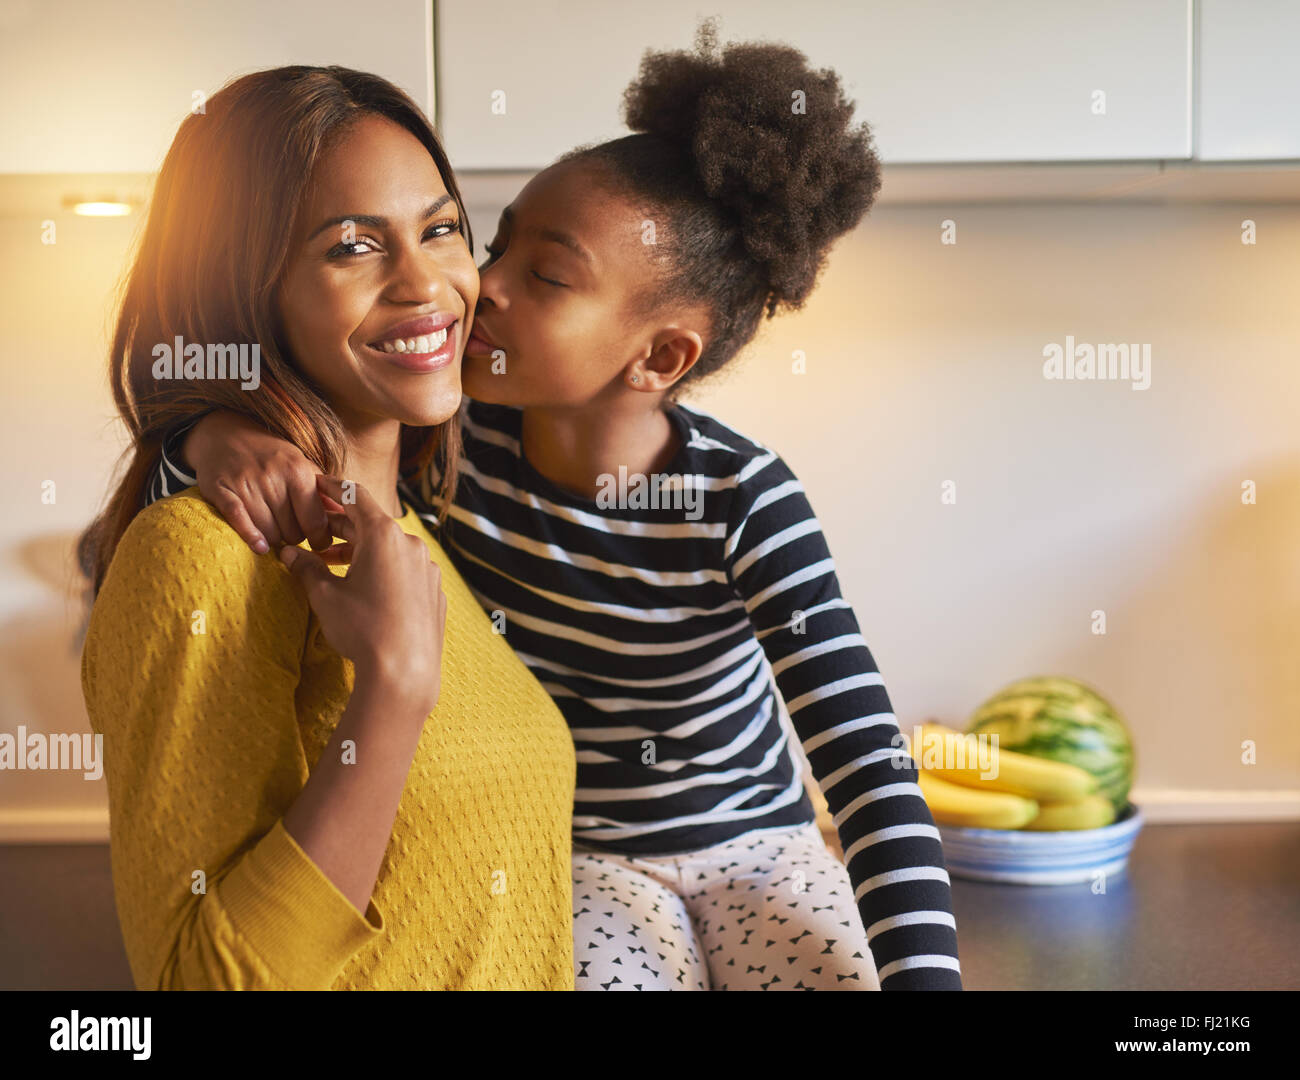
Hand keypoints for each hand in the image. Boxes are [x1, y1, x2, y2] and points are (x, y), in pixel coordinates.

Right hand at [184, 411, 333, 552]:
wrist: (225, 434)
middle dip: (295, 538)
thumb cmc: (270, 455)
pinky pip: (239, 522)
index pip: (315, 520)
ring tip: (275, 530)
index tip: (319, 544)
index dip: (320, 538)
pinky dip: (251, 537)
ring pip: (268, 533)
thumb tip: (345, 516)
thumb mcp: (300, 465)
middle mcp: (272, 476)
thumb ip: (323, 491)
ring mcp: (245, 484)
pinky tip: (259, 546)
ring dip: (273, 539)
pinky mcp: (221, 490)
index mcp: (297, 470)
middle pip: (292, 532)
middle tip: (292, 532)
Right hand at [279, 476, 445, 714]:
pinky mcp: (434, 592)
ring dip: (360, 551)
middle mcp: (411, 545)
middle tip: (313, 530)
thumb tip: (288, 554)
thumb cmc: (362, 629)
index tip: (316, 484)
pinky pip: (405, 571)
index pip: (354, 497)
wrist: (404, 673)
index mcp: (384, 535)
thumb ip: (307, 568)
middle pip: (371, 525)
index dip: (332, 489)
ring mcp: (427, 569)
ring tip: (330, 563)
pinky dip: (383, 571)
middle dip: (340, 527)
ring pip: (389, 549)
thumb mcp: (326, 596)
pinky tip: (364, 587)